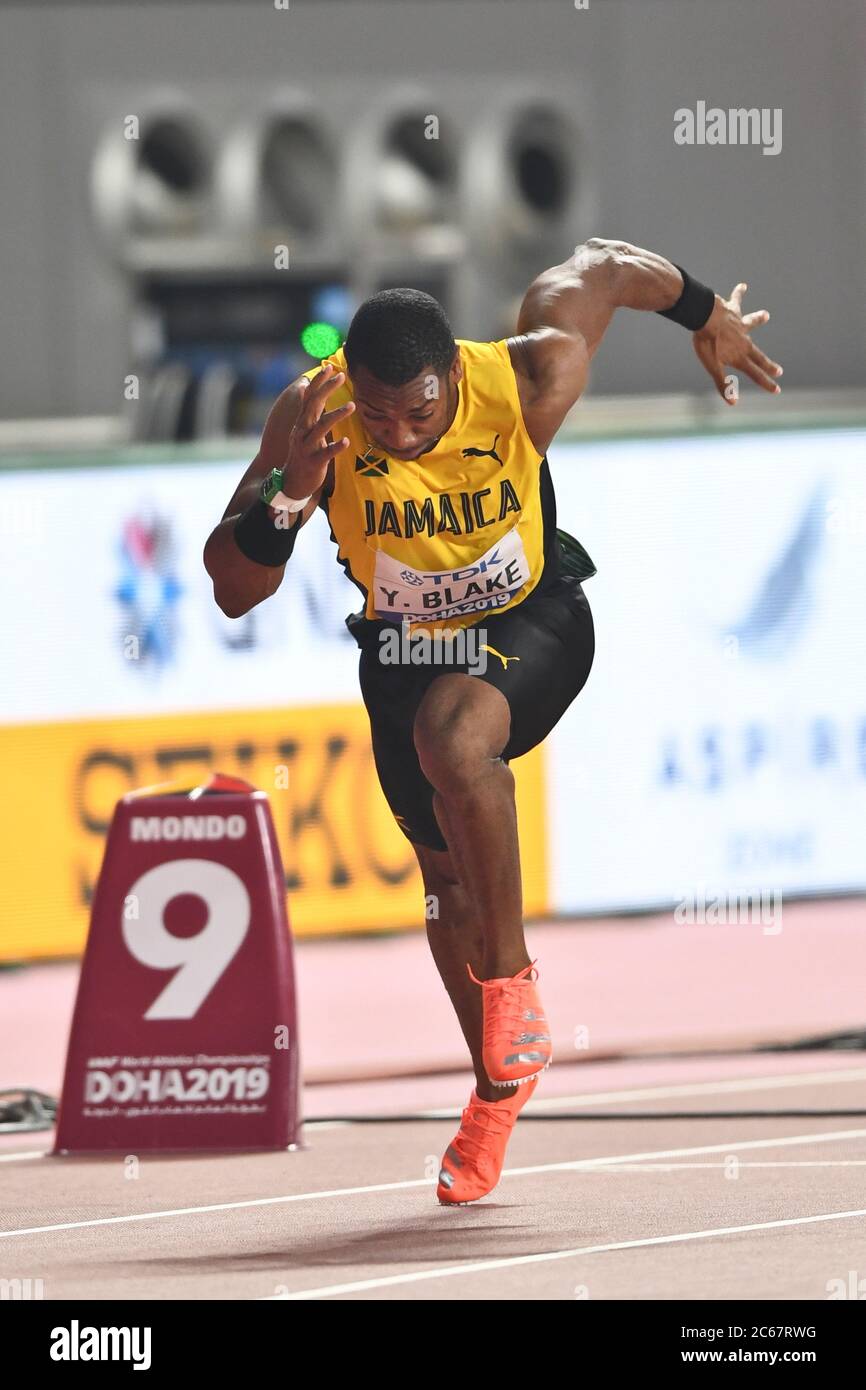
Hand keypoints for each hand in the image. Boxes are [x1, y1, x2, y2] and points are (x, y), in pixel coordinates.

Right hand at [281, 362, 354, 495]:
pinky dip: (334, 447)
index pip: (310, 397)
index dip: (318, 381)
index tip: (329, 366)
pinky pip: (325, 453)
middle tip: (342, 376)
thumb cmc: (304, 453)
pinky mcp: (313, 462)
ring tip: (352, 406)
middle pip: (313, 406)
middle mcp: (303, 431)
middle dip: (327, 389)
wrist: (292, 482)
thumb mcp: (305, 430)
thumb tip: (309, 387)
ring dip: (336, 415)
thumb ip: (310, 411)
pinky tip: (345, 442)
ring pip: (321, 427)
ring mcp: (307, 447)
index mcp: (303, 422)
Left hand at [692, 283, 782, 402]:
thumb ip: (723, 383)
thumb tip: (733, 402)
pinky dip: (739, 293)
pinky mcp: (732, 310)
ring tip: (766, 315)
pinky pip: (736, 300)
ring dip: (759, 319)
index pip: (755, 373)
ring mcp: (740, 324)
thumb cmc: (707, 342)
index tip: (777, 390)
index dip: (765, 382)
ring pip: (752, 322)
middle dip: (768, 364)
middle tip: (779, 370)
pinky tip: (742, 285)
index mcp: (739, 356)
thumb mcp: (713, 366)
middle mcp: (744, 340)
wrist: (704, 317)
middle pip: (758, 355)